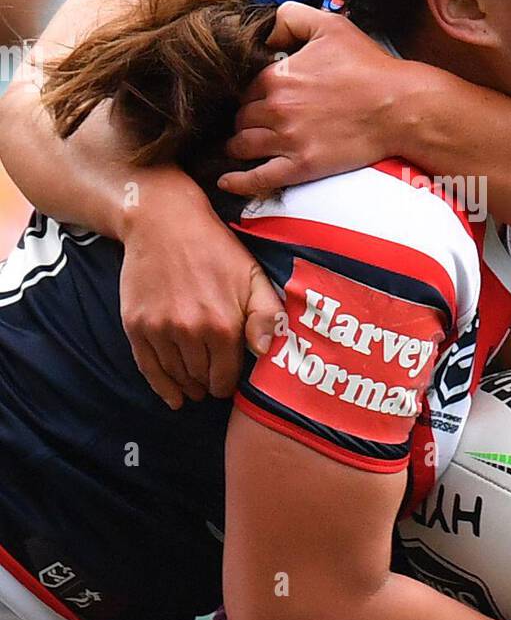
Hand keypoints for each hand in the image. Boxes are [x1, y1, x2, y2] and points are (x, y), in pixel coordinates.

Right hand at [119, 183, 283, 408]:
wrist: (163, 222)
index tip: (228, 381)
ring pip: (176, 376)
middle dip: (208, 384)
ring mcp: (160, 330)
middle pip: (201, 379)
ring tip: (195, 387)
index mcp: (224, 324)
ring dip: (187, 385)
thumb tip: (264, 353)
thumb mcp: (252, 275)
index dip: (229, 383)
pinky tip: (173, 397)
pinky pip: (148, 368)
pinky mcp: (136, 325)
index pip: (227, 377)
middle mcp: (190, 332)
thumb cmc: (214, 248)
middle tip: (212, 383)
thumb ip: (266, 314)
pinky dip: (161, 387)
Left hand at [218, 4, 401, 196]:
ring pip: (243, 146)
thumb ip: (289, 18)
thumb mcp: (329, 25)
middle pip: (241, 118)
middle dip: (243, 119)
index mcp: (277, 77)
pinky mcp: (301, 167)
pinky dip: (238, 181)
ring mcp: (287, 141)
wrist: (399, 107)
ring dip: (237, 145)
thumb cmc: (368, 66)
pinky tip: (227, 180)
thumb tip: (263, 32)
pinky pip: (258, 178)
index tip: (258, 97)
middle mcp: (276, 109)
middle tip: (251, 122)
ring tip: (239, 146)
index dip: (250, 92)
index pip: (244, 88)